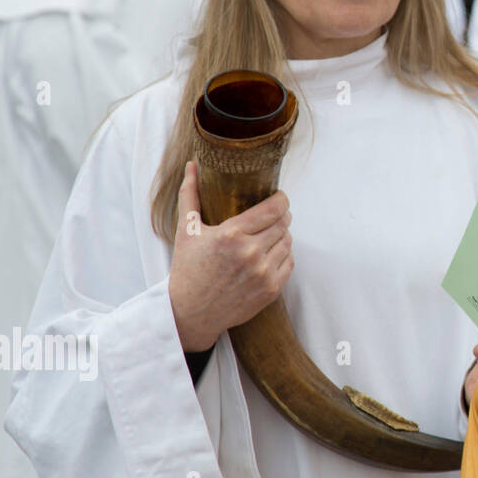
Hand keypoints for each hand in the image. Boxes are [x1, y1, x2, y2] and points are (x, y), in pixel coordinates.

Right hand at [168, 161, 293, 351]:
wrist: (190, 312)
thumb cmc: (187, 269)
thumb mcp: (186, 230)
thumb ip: (190, 195)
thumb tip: (192, 165)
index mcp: (231, 234)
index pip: (274, 208)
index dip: (281, 199)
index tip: (278, 197)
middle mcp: (250, 253)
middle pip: (284, 223)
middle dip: (281, 216)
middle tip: (272, 215)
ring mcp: (263, 273)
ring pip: (288, 241)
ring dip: (282, 235)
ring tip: (268, 234)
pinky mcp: (272, 289)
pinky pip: (290, 262)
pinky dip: (284, 255)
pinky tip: (270, 253)